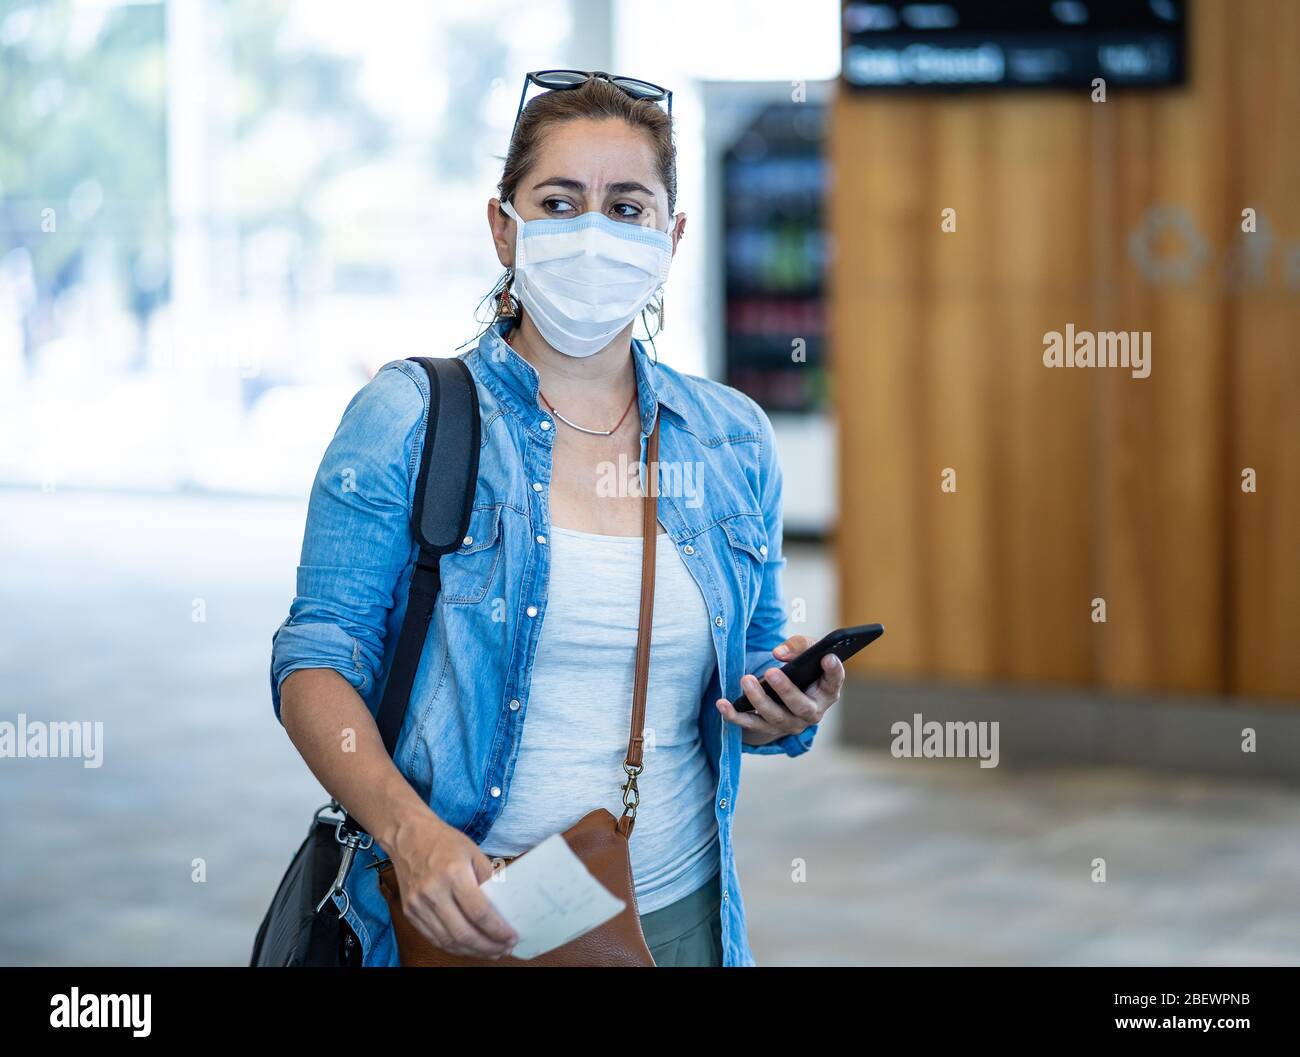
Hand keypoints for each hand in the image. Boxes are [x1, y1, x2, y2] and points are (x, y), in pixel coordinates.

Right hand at [388, 810, 519, 958]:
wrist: (408, 836)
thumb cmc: (444, 842)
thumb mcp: (474, 852)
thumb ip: (489, 879)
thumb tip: (505, 907)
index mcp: (453, 874)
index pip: (479, 912)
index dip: (498, 930)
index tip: (512, 937)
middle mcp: (433, 892)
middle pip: (463, 933)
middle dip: (487, 947)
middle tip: (504, 949)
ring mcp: (418, 905)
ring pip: (448, 941)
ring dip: (472, 951)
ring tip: (491, 951)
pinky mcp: (410, 913)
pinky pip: (434, 938)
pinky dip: (454, 947)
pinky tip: (469, 946)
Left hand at [715, 634, 844, 747]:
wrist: (787, 695)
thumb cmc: (802, 668)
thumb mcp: (807, 651)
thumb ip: (798, 646)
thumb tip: (778, 653)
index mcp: (827, 692)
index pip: (834, 682)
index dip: (834, 670)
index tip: (827, 657)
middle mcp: (811, 713)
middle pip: (800, 707)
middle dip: (786, 690)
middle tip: (772, 671)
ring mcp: (789, 724)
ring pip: (773, 717)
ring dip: (758, 699)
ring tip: (746, 679)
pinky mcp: (767, 728)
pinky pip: (749, 724)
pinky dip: (734, 715)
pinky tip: (722, 703)